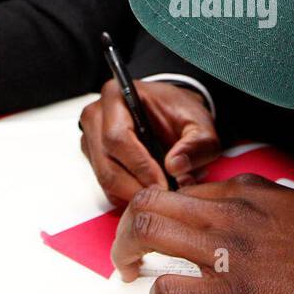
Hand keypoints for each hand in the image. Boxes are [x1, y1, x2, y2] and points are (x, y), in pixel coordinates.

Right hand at [80, 79, 219, 204]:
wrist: (172, 112)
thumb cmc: (181, 113)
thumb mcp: (201, 125)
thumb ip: (197, 145)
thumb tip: (175, 167)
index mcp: (117, 95)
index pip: (118, 137)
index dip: (140, 166)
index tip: (163, 185)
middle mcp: (96, 116)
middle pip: (107, 164)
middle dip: (137, 187)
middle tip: (164, 197)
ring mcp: (91, 138)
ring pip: (105, 180)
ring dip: (134, 194)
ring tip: (161, 194)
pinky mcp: (94, 158)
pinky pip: (106, 187)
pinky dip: (128, 196)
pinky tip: (150, 190)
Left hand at [113, 174, 293, 293]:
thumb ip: (265, 209)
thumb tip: (244, 220)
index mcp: (248, 194)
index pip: (181, 189)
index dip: (161, 211)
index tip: (159, 230)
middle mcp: (230, 216)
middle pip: (149, 204)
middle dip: (126, 229)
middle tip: (128, 252)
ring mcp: (227, 254)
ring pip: (145, 235)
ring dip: (127, 257)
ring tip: (132, 275)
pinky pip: (168, 291)